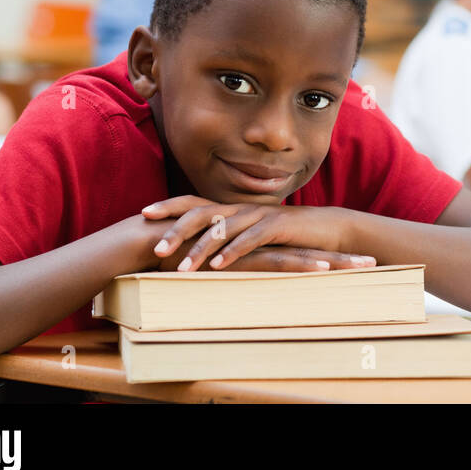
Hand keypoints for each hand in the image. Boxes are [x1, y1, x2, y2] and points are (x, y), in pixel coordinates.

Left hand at [141, 196, 375, 272]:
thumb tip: (198, 250)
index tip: (143, 213)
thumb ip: (228, 237)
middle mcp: (242, 208)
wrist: (327, 229)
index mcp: (233, 208)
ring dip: (200, 248)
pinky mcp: (277, 227)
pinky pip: (250, 239)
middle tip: (154, 249)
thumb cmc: (286, 236)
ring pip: (223, 228)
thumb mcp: (252, 235)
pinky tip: (218, 266)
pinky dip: (233, 252)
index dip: (170, 205)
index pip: (195, 202)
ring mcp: (259, 215)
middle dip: (176, 230)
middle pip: (202, 212)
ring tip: (181, 268)